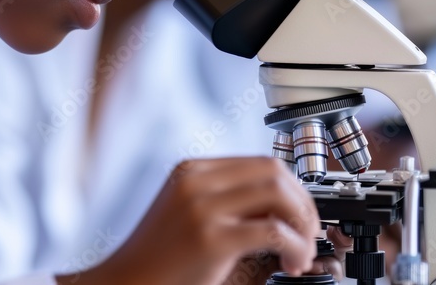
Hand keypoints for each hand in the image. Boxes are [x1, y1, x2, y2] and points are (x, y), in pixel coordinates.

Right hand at [57, 157, 319, 284]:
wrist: (126, 283)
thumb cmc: (160, 258)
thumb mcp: (191, 214)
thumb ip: (229, 202)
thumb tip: (283, 208)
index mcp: (192, 170)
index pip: (261, 162)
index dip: (293, 188)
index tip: (302, 215)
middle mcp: (196, 181)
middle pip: (274, 171)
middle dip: (303, 203)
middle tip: (309, 234)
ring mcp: (202, 207)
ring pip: (278, 195)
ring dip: (302, 224)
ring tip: (301, 252)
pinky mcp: (210, 238)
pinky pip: (273, 231)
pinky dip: (295, 246)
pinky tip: (292, 262)